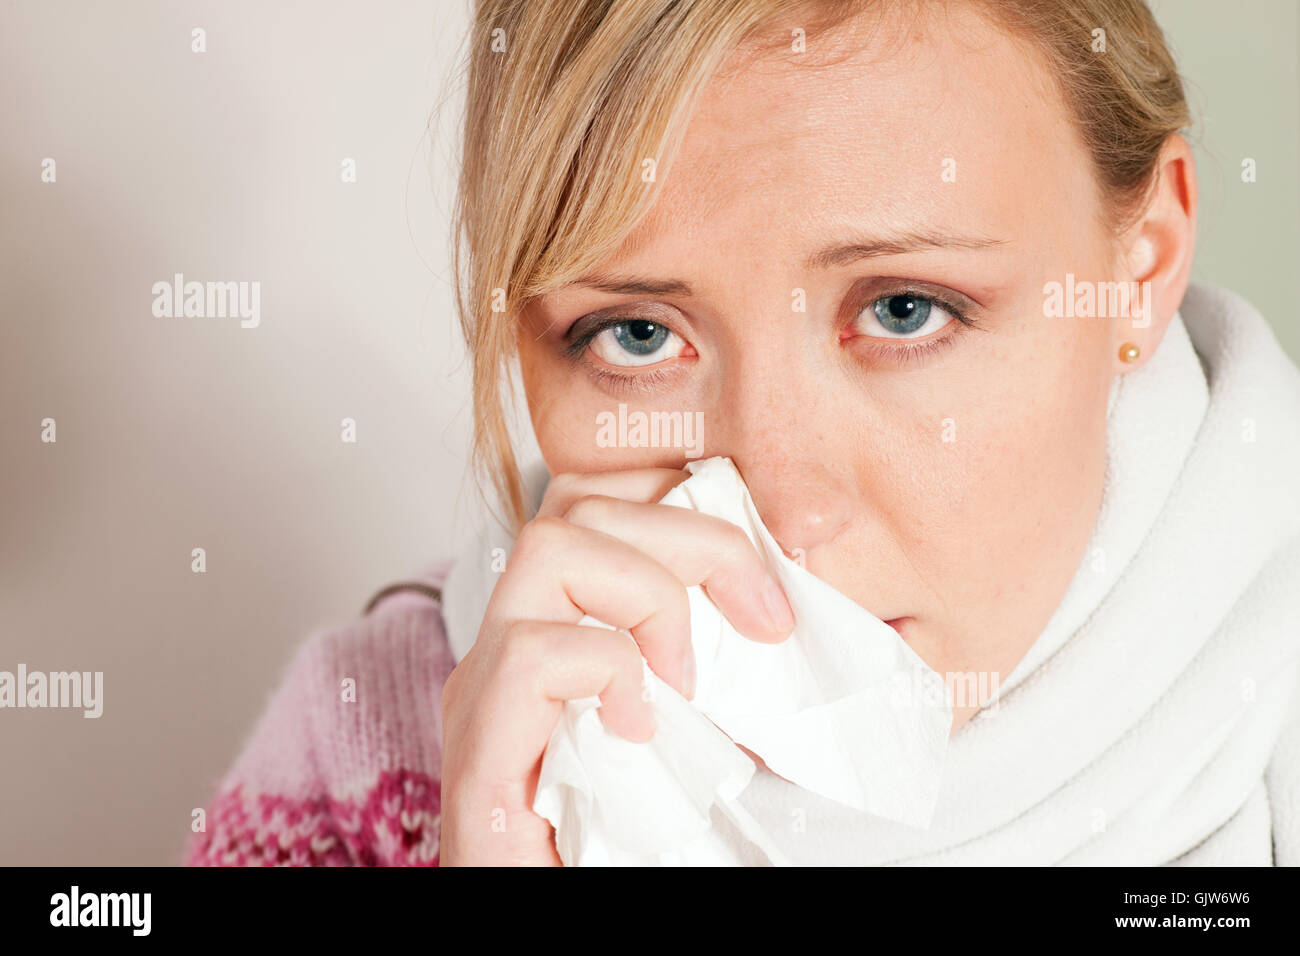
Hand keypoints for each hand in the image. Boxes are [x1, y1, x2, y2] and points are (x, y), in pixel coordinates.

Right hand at [439, 467, 794, 864]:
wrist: (550, 916)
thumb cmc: (632, 844)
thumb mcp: (694, 731)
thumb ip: (719, 666)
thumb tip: (788, 612)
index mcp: (558, 627)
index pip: (593, 499)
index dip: (675, 498)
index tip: (759, 577)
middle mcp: (509, 643)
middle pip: (577, 505)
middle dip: (691, 537)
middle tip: (760, 618)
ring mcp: (485, 692)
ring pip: (550, 549)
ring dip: (650, 595)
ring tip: (687, 680)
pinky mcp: (480, 751)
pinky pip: (533, 653)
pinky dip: (610, 673)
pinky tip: (641, 730)